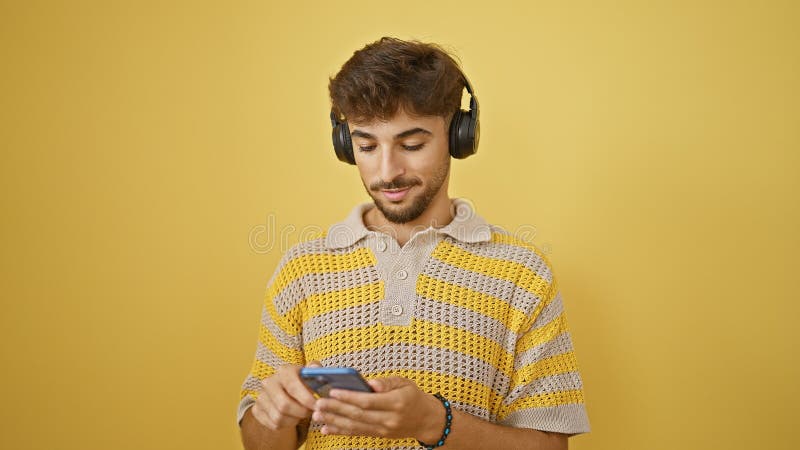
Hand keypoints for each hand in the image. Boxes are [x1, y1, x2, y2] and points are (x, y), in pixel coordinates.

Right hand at [250, 362, 320, 430]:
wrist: (286, 391)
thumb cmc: (302, 382)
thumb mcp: (311, 374)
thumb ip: (316, 369)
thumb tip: (314, 367)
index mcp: (284, 371)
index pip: (293, 386)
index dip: (306, 399)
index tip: (317, 406)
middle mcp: (269, 382)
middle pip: (284, 405)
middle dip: (301, 412)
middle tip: (310, 412)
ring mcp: (261, 396)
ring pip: (278, 417)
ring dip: (294, 420)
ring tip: (301, 414)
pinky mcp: (257, 410)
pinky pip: (273, 424)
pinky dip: (285, 425)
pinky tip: (291, 417)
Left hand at [311, 376, 444, 441]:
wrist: (426, 419)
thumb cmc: (412, 396)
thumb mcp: (404, 383)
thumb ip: (386, 383)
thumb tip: (370, 383)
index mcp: (396, 403)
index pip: (368, 401)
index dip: (349, 396)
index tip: (333, 390)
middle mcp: (389, 419)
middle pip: (358, 414)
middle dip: (336, 409)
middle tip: (318, 402)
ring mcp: (383, 430)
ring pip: (355, 426)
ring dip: (334, 421)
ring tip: (317, 414)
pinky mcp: (378, 435)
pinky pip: (357, 433)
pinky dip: (340, 431)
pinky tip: (326, 428)